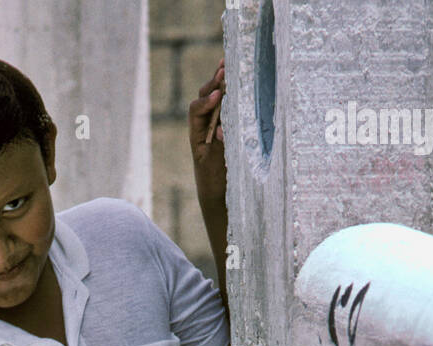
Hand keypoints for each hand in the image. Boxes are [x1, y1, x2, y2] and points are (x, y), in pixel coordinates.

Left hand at [189, 59, 225, 202]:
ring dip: (221, 81)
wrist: (218, 194)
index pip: (195, 110)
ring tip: (227, 64)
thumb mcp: (215, 167)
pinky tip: (237, 77)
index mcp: (197, 134)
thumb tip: (223, 129)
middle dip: (213, 83)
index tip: (217, 96)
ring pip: (215, 98)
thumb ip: (218, 148)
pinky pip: (227, 105)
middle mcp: (204, 126)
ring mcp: (215, 124)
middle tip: (223, 69)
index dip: (205, 102)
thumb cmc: (215, 182)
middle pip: (204, 97)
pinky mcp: (227, 125)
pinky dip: (231, 91)